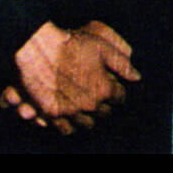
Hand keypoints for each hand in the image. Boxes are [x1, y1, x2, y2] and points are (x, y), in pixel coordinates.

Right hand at [4, 20, 139, 134]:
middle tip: (96, 94)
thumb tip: (135, 76)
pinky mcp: (51, 113)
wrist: (36, 46)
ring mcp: (70, 111)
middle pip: (104, 113)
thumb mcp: (100, 45)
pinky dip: (69, 124)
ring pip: (86, 124)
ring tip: (83, 107)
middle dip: (103, 104)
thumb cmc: (68, 43)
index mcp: (103, 89)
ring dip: (88, 117)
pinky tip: (69, 115)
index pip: (120, 97)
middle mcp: (89, 105)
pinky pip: (65, 129)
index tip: (111, 84)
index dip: (116, 89)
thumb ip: (121, 62)